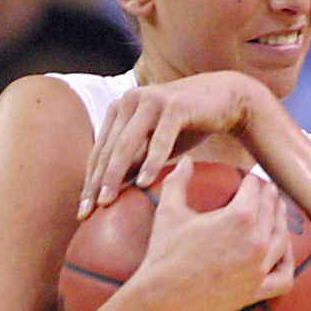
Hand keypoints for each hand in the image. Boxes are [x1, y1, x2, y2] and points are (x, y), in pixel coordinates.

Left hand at [80, 72, 268, 217]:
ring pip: (127, 145)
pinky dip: (151, 162)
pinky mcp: (174, 106)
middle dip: (96, 183)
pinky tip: (144, 183)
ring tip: (107, 201)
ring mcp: (151, 101)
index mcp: (120, 109)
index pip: (100, 152)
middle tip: (88, 211)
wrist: (227, 99)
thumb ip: (132, 161)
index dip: (89, 181)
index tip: (82, 210)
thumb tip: (108, 192)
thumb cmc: (187, 126)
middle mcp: (130, 101)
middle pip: (108, 151)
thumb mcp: (154, 145)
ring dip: (115, 175)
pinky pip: (159, 139)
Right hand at [130, 157, 294, 310]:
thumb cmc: (164, 255)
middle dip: (270, 198)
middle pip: (271, 211)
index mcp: (239, 217)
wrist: (162, 301)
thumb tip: (185, 161)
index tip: (250, 180)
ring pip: (281, 239)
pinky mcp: (256, 290)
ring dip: (282, 223)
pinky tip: (283, 254)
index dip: (251, 182)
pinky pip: (284, 277)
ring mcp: (259, 268)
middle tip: (268, 191)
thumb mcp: (168, 212)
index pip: (254, 190)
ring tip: (278, 215)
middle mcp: (256, 240)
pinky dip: (287, 264)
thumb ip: (178, 182)